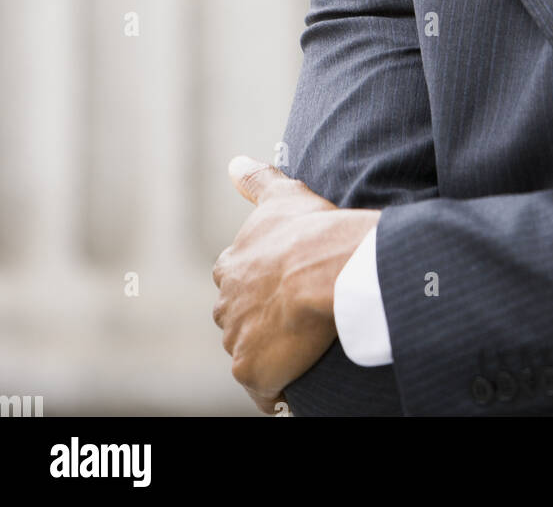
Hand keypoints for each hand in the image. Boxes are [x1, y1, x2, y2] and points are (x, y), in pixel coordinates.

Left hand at [212, 156, 380, 413]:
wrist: (324, 268)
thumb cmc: (308, 230)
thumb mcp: (283, 195)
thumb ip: (257, 181)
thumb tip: (235, 163)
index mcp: (231, 266)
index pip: (234, 280)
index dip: (258, 284)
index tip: (281, 284)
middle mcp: (226, 305)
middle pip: (237, 319)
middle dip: (257, 320)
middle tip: (294, 318)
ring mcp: (236, 340)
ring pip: (249, 353)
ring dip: (268, 353)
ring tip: (301, 349)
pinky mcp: (251, 372)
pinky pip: (263, 390)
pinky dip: (276, 389)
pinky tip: (295, 384)